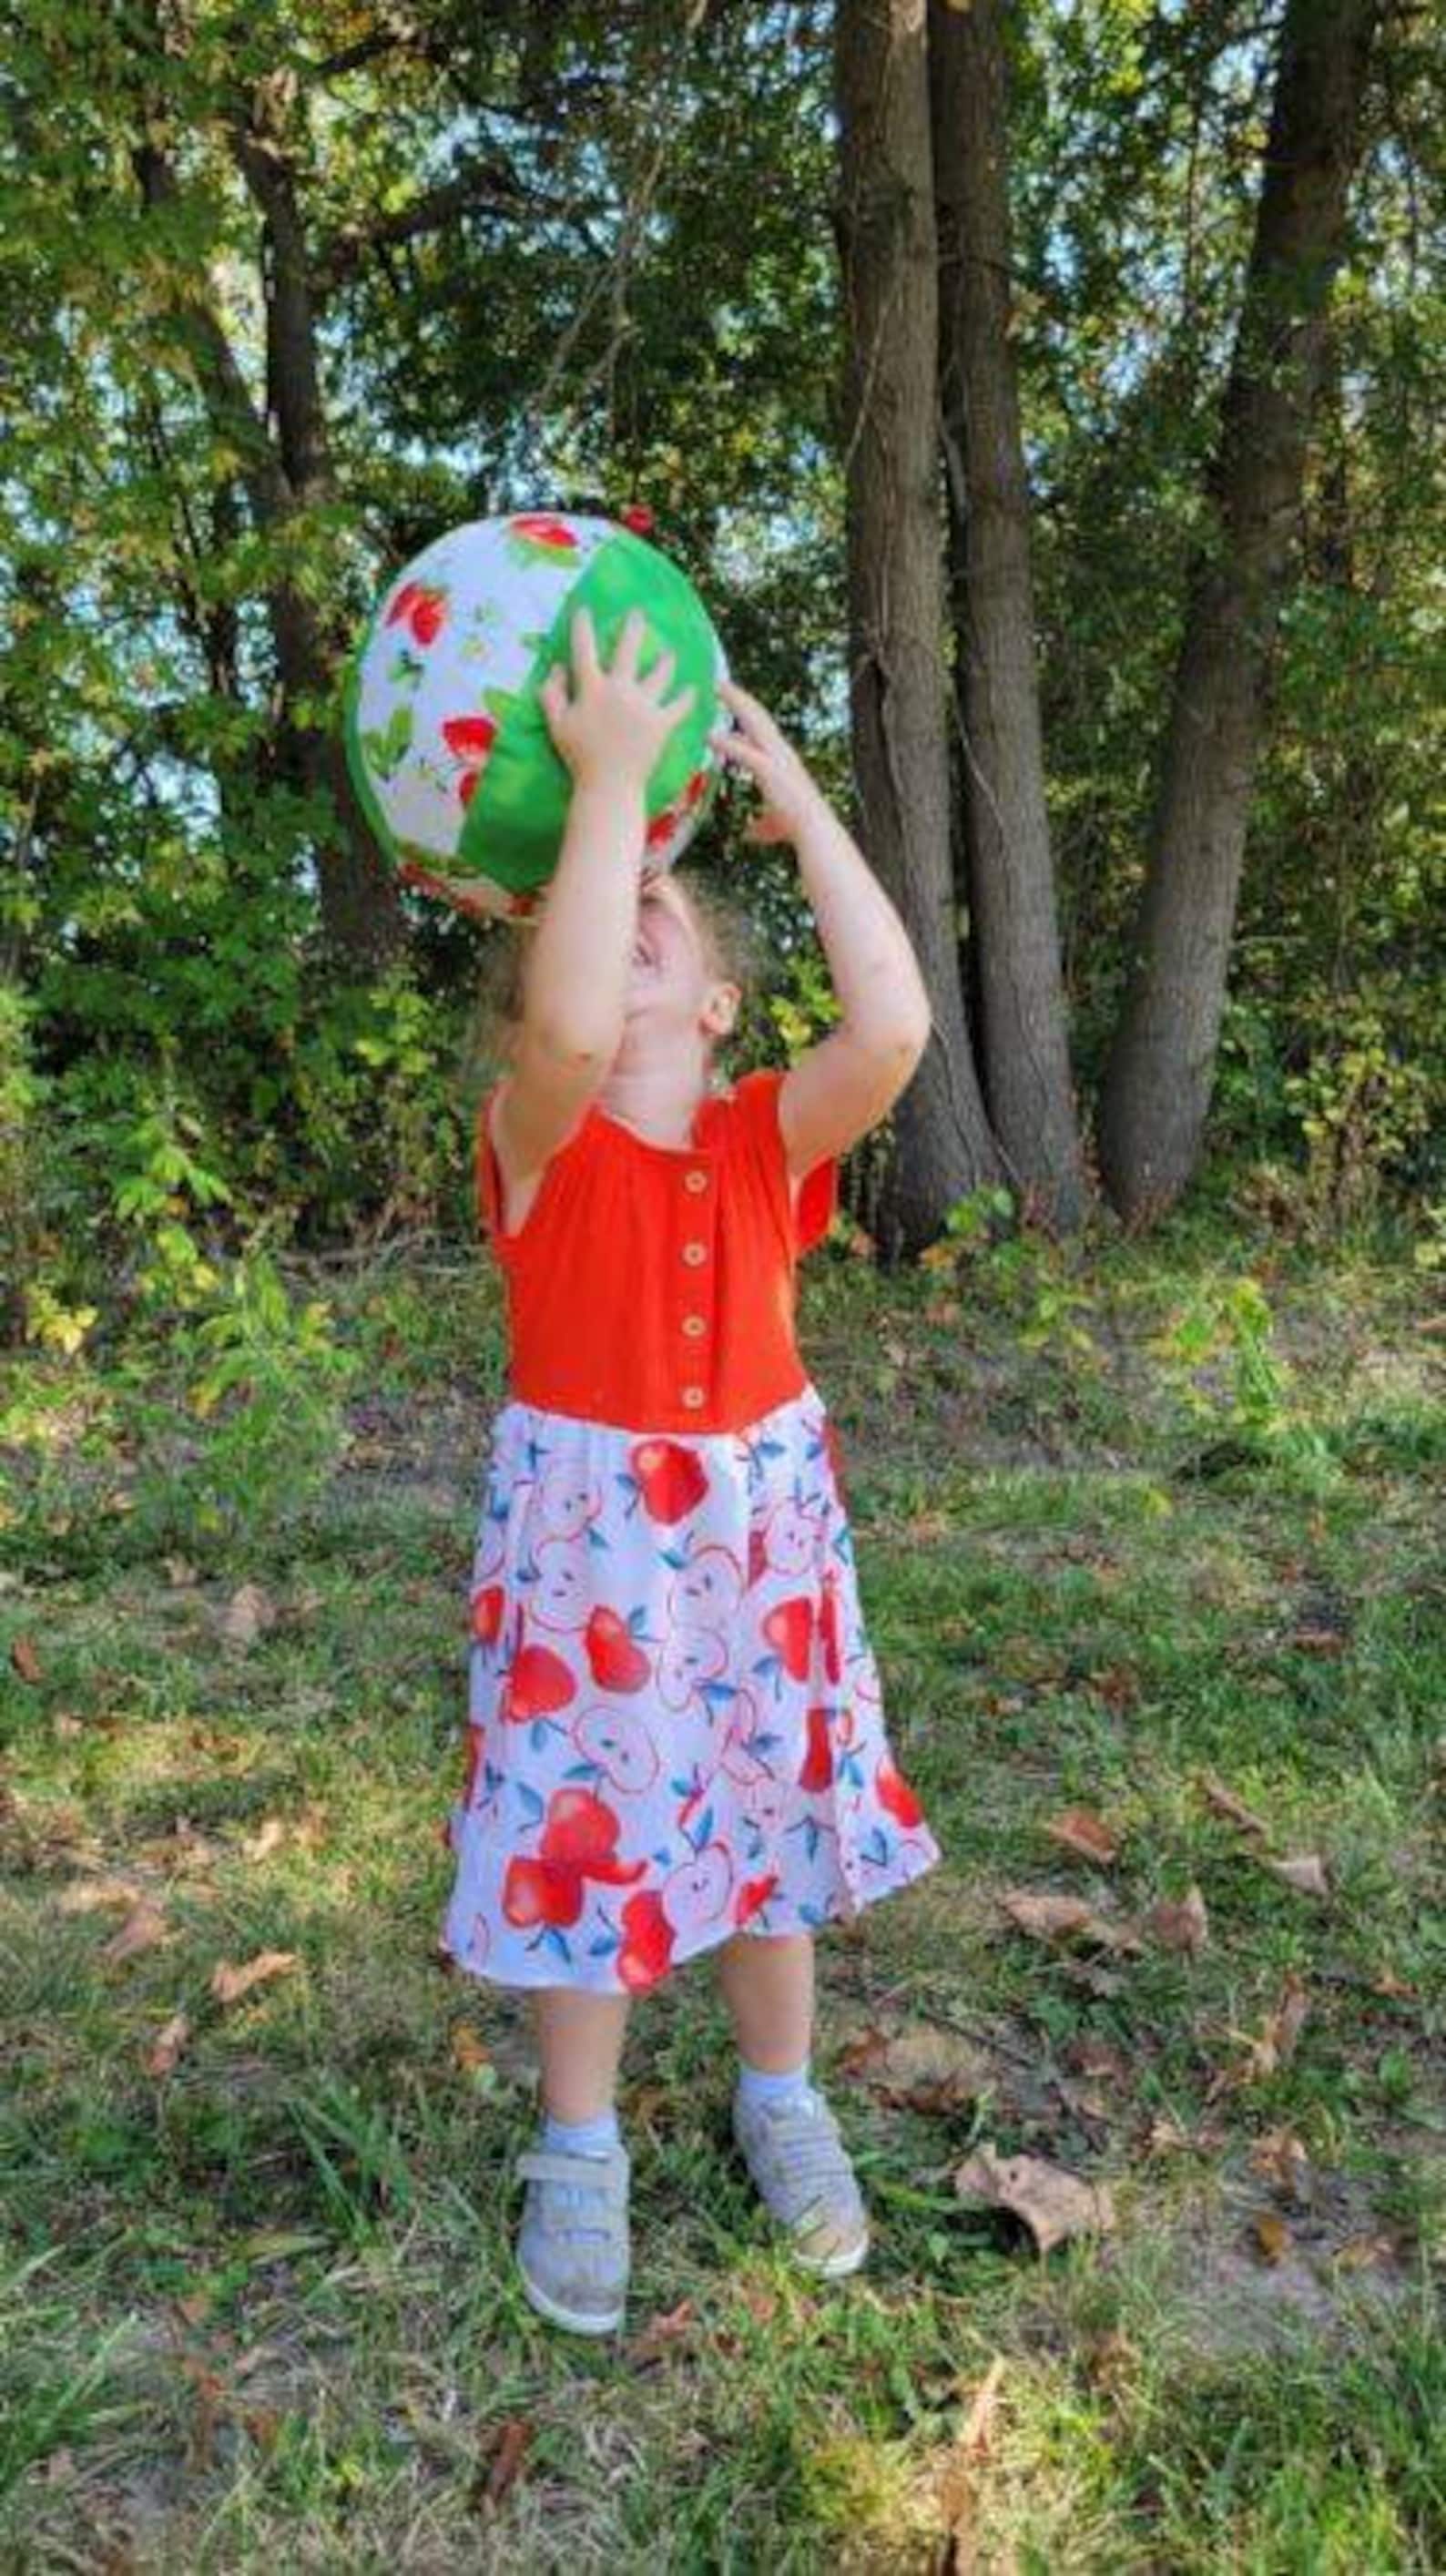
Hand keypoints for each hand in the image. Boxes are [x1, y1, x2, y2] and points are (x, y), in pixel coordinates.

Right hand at [539, 605, 695, 790]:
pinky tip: (694, 690)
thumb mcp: (556, 725)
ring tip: (669, 654)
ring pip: (660, 672)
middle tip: (638, 613)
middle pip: (628, 648)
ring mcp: (644, 705)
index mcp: (592, 688)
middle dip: (633, 626)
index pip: (584, 648)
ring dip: (666, 660)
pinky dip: (688, 698)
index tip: (585, 609)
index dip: (583, 626)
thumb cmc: (578, 757)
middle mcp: (620, 690)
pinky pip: (680, 706)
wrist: (608, 786)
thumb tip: (556, 667)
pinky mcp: (662, 723)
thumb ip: (550, 693)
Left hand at [708, 678, 828, 846]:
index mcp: (781, 760)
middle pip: (758, 716)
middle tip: (719, 682)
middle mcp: (781, 753)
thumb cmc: (796, 829)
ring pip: (755, 722)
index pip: (761, 730)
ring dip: (735, 703)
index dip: (746, 713)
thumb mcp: (771, 825)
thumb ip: (759, 825)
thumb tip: (748, 834)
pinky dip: (727, 743)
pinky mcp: (771, 772)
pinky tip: (710, 736)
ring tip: (716, 688)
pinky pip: (745, 753)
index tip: (730, 702)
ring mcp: (778, 759)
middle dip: (739, 697)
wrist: (815, 833)